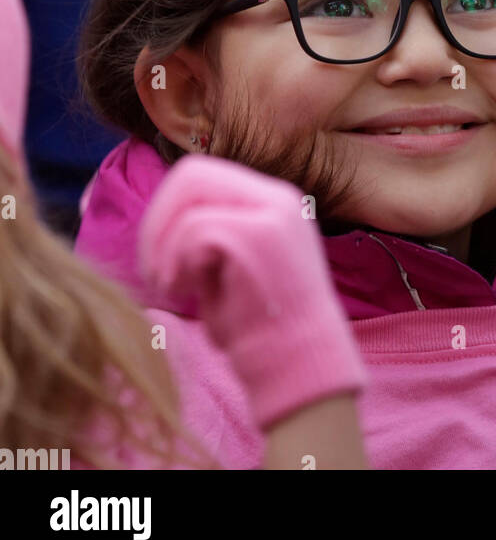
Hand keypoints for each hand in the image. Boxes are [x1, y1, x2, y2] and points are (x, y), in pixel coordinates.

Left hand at [139, 156, 365, 428]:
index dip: (166, 209)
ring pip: (191, 195)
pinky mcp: (261, 234)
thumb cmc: (259, 328)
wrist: (299, 366)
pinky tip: (183, 291)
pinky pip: (195, 227)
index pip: (204, 174)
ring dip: (163, 242)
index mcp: (272, 201)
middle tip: (152, 269)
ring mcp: (273, 211)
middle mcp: (278, 197)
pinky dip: (176, 259)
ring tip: (167, 284)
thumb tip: (164, 218)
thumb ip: (209, 233)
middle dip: (157, 220)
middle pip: (193, 173)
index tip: (156, 257)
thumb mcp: (233, 266)